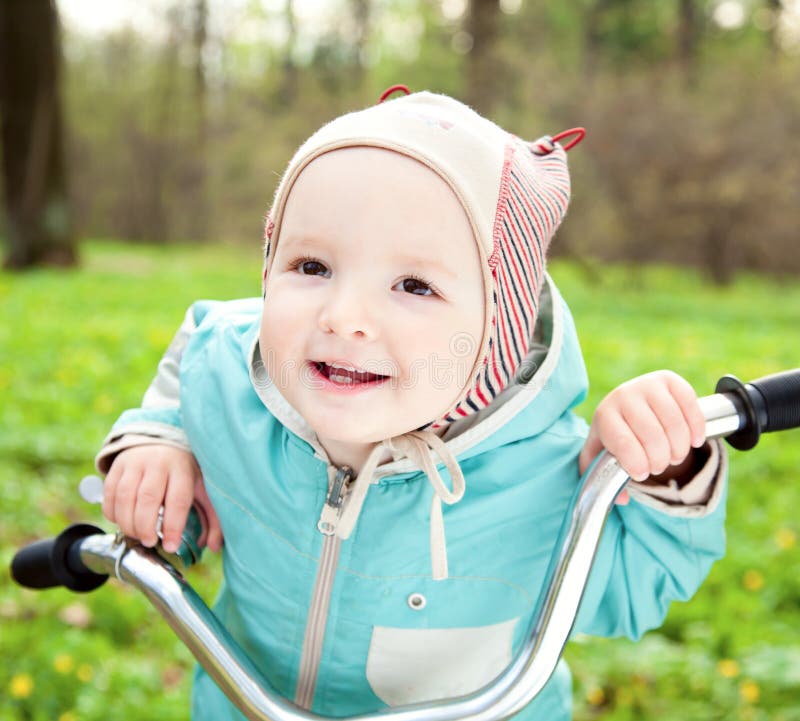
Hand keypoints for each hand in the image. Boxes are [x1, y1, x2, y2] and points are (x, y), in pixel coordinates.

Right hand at [102, 445, 222, 552]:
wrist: (163, 441)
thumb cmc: (184, 472)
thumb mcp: (202, 489)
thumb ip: (212, 518)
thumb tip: (214, 546)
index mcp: (183, 469)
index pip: (177, 500)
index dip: (172, 526)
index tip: (170, 546)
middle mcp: (158, 462)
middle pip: (148, 499)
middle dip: (146, 527)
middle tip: (149, 542)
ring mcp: (135, 462)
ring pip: (125, 496)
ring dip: (127, 523)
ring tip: (136, 535)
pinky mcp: (117, 465)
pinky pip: (109, 493)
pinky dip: (112, 512)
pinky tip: (121, 522)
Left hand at [579, 371, 706, 503]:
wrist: (627, 403)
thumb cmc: (615, 434)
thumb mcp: (599, 454)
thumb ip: (600, 478)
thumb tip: (622, 498)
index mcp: (605, 415)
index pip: (622, 442)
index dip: (636, 463)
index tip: (642, 475)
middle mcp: (624, 395)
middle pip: (652, 435)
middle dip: (660, 459)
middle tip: (659, 467)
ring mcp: (648, 384)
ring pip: (674, 423)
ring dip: (678, 447)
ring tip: (673, 456)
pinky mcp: (671, 380)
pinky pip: (690, 405)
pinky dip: (696, 428)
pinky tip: (693, 441)